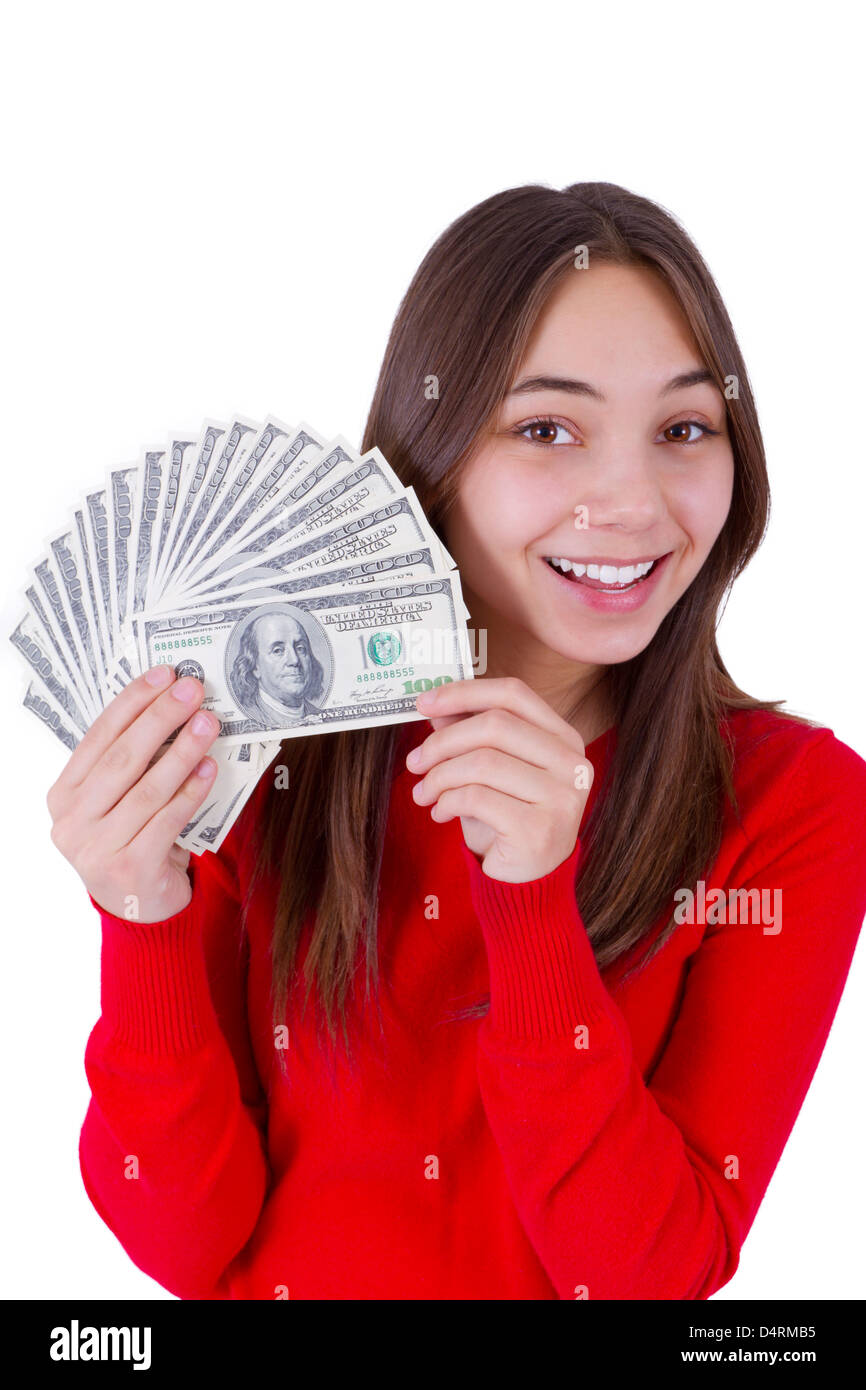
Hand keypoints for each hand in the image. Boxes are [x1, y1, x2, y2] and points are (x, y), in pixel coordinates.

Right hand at [46, 666, 221, 921]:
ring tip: (208, 724)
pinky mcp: (129, 869)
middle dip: (160, 719)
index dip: (133, 701)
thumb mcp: (119, 801)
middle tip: (192, 690)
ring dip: (182, 751)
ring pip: (147, 788)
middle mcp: (71, 821)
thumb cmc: (133, 840)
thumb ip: (132, 763)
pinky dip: (190, 792)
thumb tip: (174, 704)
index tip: (164, 673)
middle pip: (122, 758)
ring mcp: (95, 849)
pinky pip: (166, 820)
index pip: (98, 736)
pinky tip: (209, 769)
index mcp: (63, 794)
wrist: (139, 907)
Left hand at [406, 676, 593, 882]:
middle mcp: (572, 763)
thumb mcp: (488, 770)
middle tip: (415, 761)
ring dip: (440, 776)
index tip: (423, 703)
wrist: (527, 878)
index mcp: (564, 738)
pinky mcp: (539, 830)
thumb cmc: (507, 816)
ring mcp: (561, 798)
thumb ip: (469, 734)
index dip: (464, 693)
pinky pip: (477, 799)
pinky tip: (440, 813)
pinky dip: (447, 802)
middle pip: (495, 725)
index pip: (513, 694)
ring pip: (483, 763)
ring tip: (423, 792)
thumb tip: (435, 706)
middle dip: (443, 741)